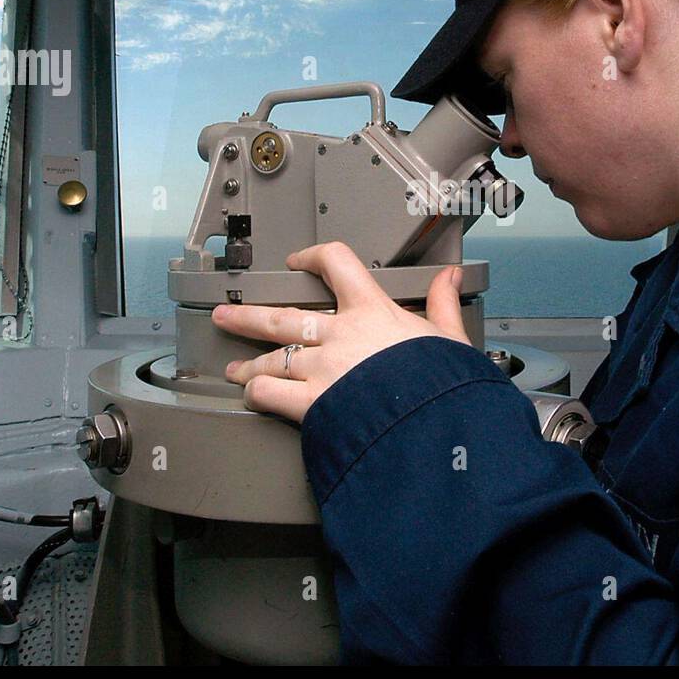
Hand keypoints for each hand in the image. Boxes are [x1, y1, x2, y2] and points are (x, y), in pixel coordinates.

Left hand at [213, 241, 471, 423]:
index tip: (297, 261)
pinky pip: (271, 393)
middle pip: (281, 317)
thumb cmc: (446, 382)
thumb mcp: (451, 337)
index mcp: (372, 312)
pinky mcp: (314, 404)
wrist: (437, 421)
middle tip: (227, 314)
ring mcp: (322, 370)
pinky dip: (257, 393)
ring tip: (234, 370)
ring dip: (248, 363)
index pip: (336, 265)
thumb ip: (443, 305)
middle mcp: (339, 336)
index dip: (311, 258)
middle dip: (248, 316)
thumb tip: (451, 278)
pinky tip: (252, 395)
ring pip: (270, 358)